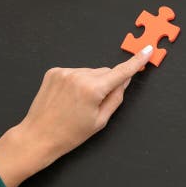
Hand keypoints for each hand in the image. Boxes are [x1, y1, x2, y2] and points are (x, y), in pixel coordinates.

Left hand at [0, 46, 154, 186]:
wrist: (38, 136)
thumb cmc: (69, 134)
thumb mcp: (100, 121)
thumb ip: (116, 97)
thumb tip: (125, 80)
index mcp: (92, 90)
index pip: (121, 72)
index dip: (137, 61)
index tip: (148, 50)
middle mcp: (79, 76)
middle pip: (105, 72)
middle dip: (106, 83)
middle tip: (95, 103)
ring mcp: (65, 72)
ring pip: (90, 72)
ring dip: (90, 83)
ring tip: (77, 103)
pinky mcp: (54, 71)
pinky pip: (76, 72)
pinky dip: (77, 82)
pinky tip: (68, 97)